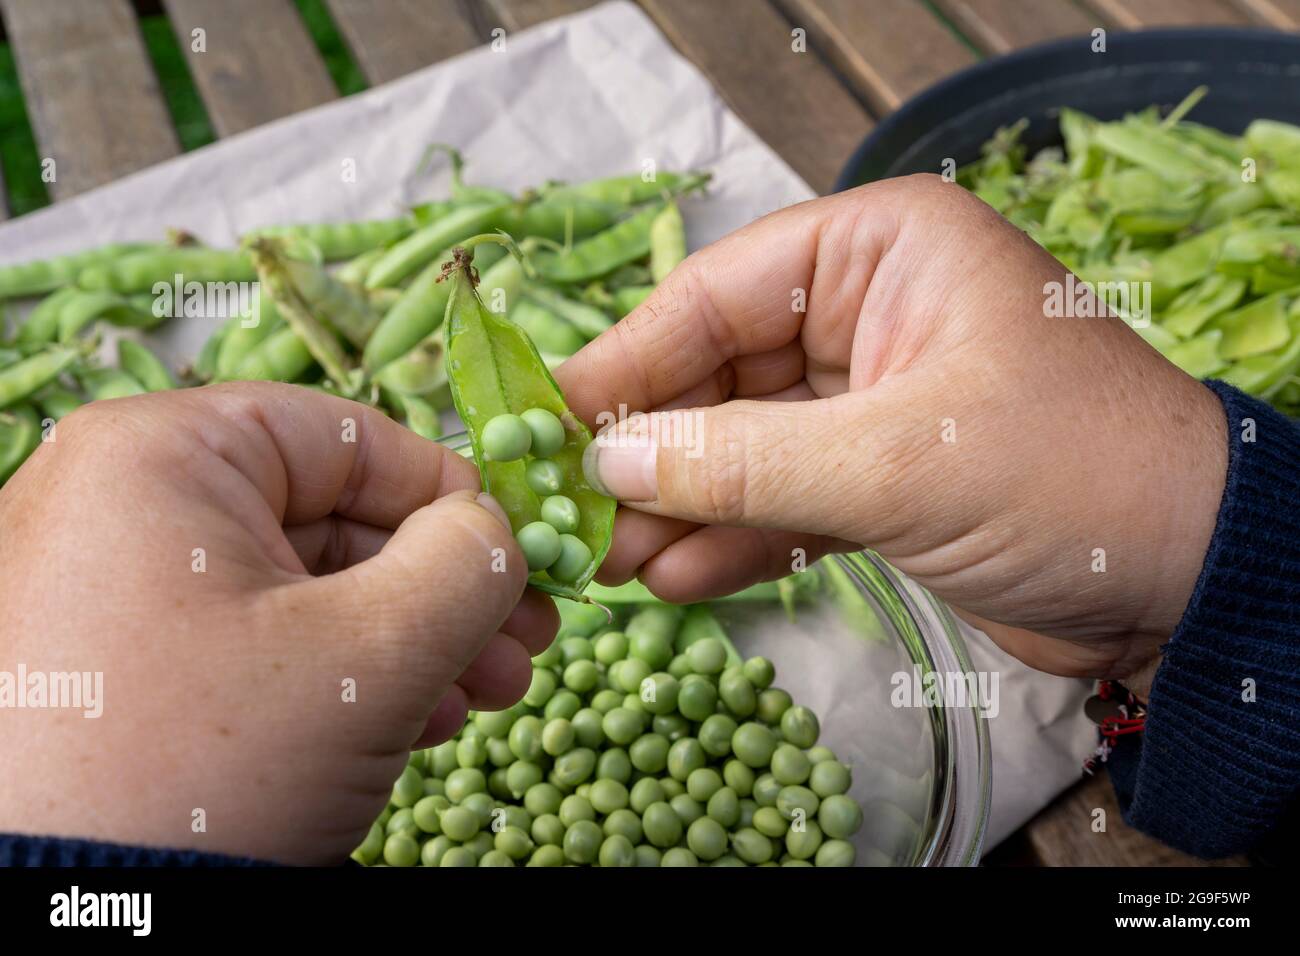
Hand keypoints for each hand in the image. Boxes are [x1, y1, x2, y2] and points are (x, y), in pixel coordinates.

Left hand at [0, 383, 554, 863]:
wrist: (61, 927)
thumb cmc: (205, 766)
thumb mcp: (371, 655)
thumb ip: (465, 565)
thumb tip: (497, 532)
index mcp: (159, 457)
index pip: (347, 436)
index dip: (452, 493)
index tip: (519, 554)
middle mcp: (117, 505)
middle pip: (331, 519)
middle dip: (443, 590)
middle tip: (522, 641)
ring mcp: (106, 591)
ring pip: (300, 588)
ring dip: (407, 640)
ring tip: (480, 695)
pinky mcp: (113, 667)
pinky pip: (250, 642)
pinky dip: (339, 675)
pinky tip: (410, 722)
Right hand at [564, 175, 1225, 686]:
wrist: (1192, 581)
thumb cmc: (1066, 477)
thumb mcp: (893, 463)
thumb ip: (740, 463)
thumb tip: (606, 462)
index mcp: (881, 253)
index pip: (717, 296)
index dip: (626, 361)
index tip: (545, 422)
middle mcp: (868, 312)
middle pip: (719, 374)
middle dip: (650, 451)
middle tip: (570, 513)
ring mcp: (871, 399)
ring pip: (743, 444)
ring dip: (679, 505)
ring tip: (610, 565)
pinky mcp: (880, 478)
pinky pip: (780, 498)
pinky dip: (731, 539)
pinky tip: (674, 580)